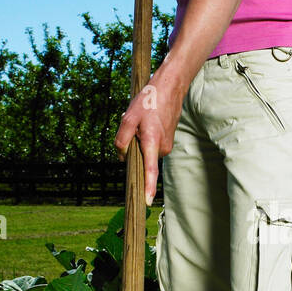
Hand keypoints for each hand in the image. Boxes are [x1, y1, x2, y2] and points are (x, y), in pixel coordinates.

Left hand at [114, 70, 184, 204]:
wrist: (170, 87)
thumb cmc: (149, 101)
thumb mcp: (128, 117)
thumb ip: (121, 139)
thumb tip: (121, 156)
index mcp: (152, 142)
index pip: (150, 171)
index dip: (148, 187)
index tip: (147, 202)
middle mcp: (162, 148)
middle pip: (142, 159)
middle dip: (134, 148)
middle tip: (134, 126)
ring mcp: (167, 145)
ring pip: (147, 152)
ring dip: (140, 141)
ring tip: (143, 121)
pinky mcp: (168, 142)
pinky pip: (152, 146)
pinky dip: (146, 138)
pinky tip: (147, 122)